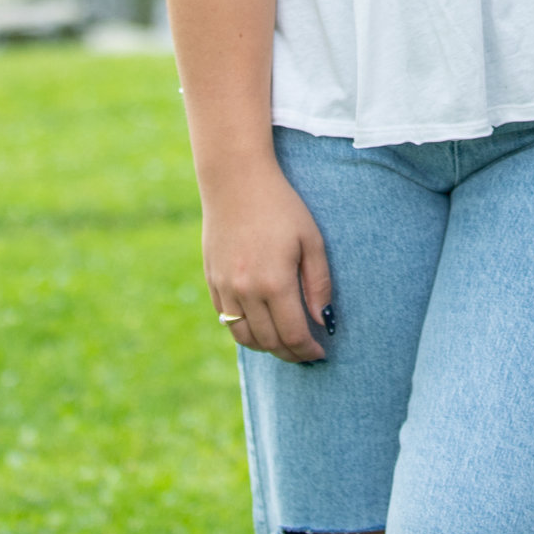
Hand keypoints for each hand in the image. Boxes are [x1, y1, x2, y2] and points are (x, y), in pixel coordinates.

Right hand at [202, 161, 331, 363]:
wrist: (236, 180)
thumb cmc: (280, 205)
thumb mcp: (311, 240)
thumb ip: (319, 284)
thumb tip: (322, 321)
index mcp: (275, 283)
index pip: (293, 335)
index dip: (308, 351)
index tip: (320, 353)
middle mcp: (246, 291)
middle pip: (269, 342)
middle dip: (290, 354)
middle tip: (305, 353)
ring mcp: (225, 287)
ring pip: (244, 337)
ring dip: (266, 347)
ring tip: (284, 344)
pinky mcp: (212, 279)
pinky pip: (226, 320)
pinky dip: (244, 331)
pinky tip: (261, 325)